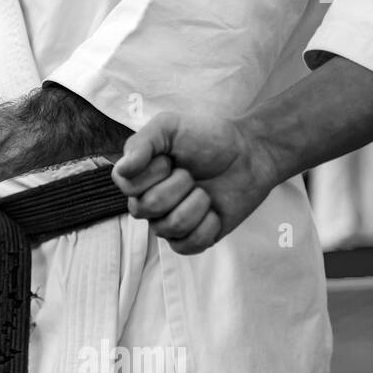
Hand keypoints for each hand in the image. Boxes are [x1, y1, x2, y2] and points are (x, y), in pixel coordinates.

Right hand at [112, 112, 279, 254]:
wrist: (249, 153)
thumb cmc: (207, 137)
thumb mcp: (169, 126)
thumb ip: (142, 143)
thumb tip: (123, 169)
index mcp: (139, 177)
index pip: (127, 186)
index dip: (153, 173)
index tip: (171, 159)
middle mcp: (148, 201)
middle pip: (146, 208)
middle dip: (178, 186)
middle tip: (192, 174)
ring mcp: (169, 222)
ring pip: (169, 228)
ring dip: (196, 204)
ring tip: (205, 191)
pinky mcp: (192, 239)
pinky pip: (187, 246)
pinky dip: (206, 227)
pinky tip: (213, 212)